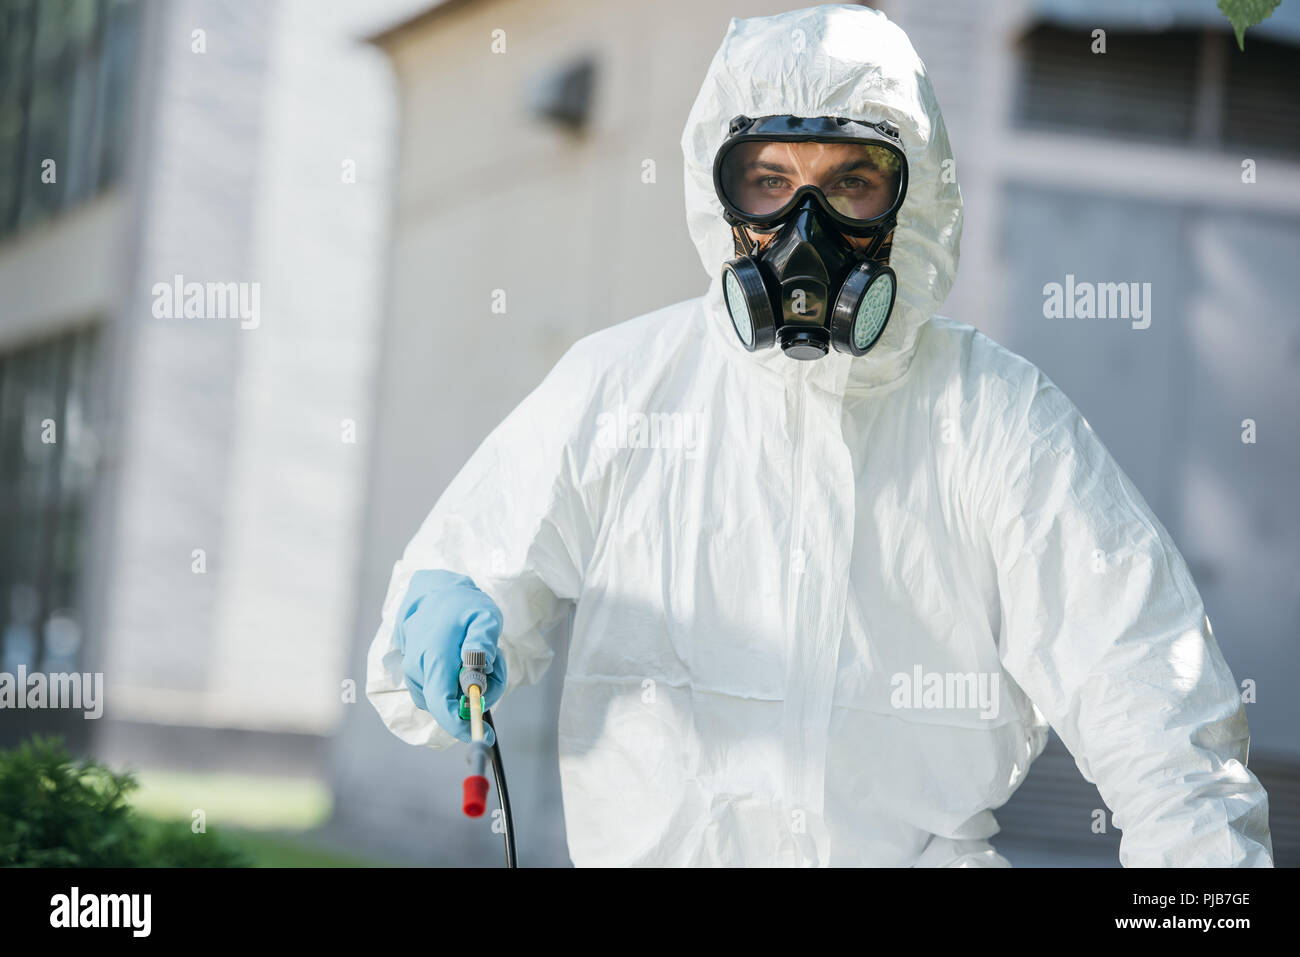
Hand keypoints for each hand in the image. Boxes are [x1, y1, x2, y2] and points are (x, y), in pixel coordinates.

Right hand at [396, 569, 506, 744]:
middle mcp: (418, 670)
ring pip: (448, 699)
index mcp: (433, 658)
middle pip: (451, 706)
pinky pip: (441, 691)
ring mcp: (413, 673)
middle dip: (479, 696)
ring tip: (484, 657)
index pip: (443, 706)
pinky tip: (467, 661)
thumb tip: (479, 664)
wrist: (434, 592)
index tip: (485, 736)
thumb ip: (482, 640)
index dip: (463, 727)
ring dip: (471, 688)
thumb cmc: (463, 604)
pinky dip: (458, 683)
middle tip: (496, 668)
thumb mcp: (484, 615)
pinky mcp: (415, 674)